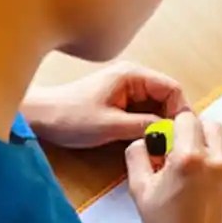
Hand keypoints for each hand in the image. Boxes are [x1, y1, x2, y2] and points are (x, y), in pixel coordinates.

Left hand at [21, 63, 188, 147]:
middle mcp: (133, 78)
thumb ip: (144, 126)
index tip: (179, 135)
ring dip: (159, 126)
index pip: (172, 89)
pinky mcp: (120, 103)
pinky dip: (147, 128)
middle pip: (167, 99)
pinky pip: (144, 114)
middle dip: (170, 121)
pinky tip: (144, 143)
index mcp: (133, 76)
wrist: (41, 118)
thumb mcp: (111, 125)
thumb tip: (171, 132)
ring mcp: (126, 90)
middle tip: (170, 144)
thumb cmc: (70, 117)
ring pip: (156, 109)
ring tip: (158, 146)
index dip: (180, 112)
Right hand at [125, 112, 221, 222]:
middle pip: (210, 124)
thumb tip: (144, 141)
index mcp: (188, 158)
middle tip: (182, 150)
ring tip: (195, 166)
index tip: (169, 141)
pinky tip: (206, 179)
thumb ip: (137, 156)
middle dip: (195, 131)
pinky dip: (220, 160)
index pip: (186, 118)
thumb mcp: (139, 189)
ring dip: (210, 144)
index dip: (174, 126)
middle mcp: (215, 160)